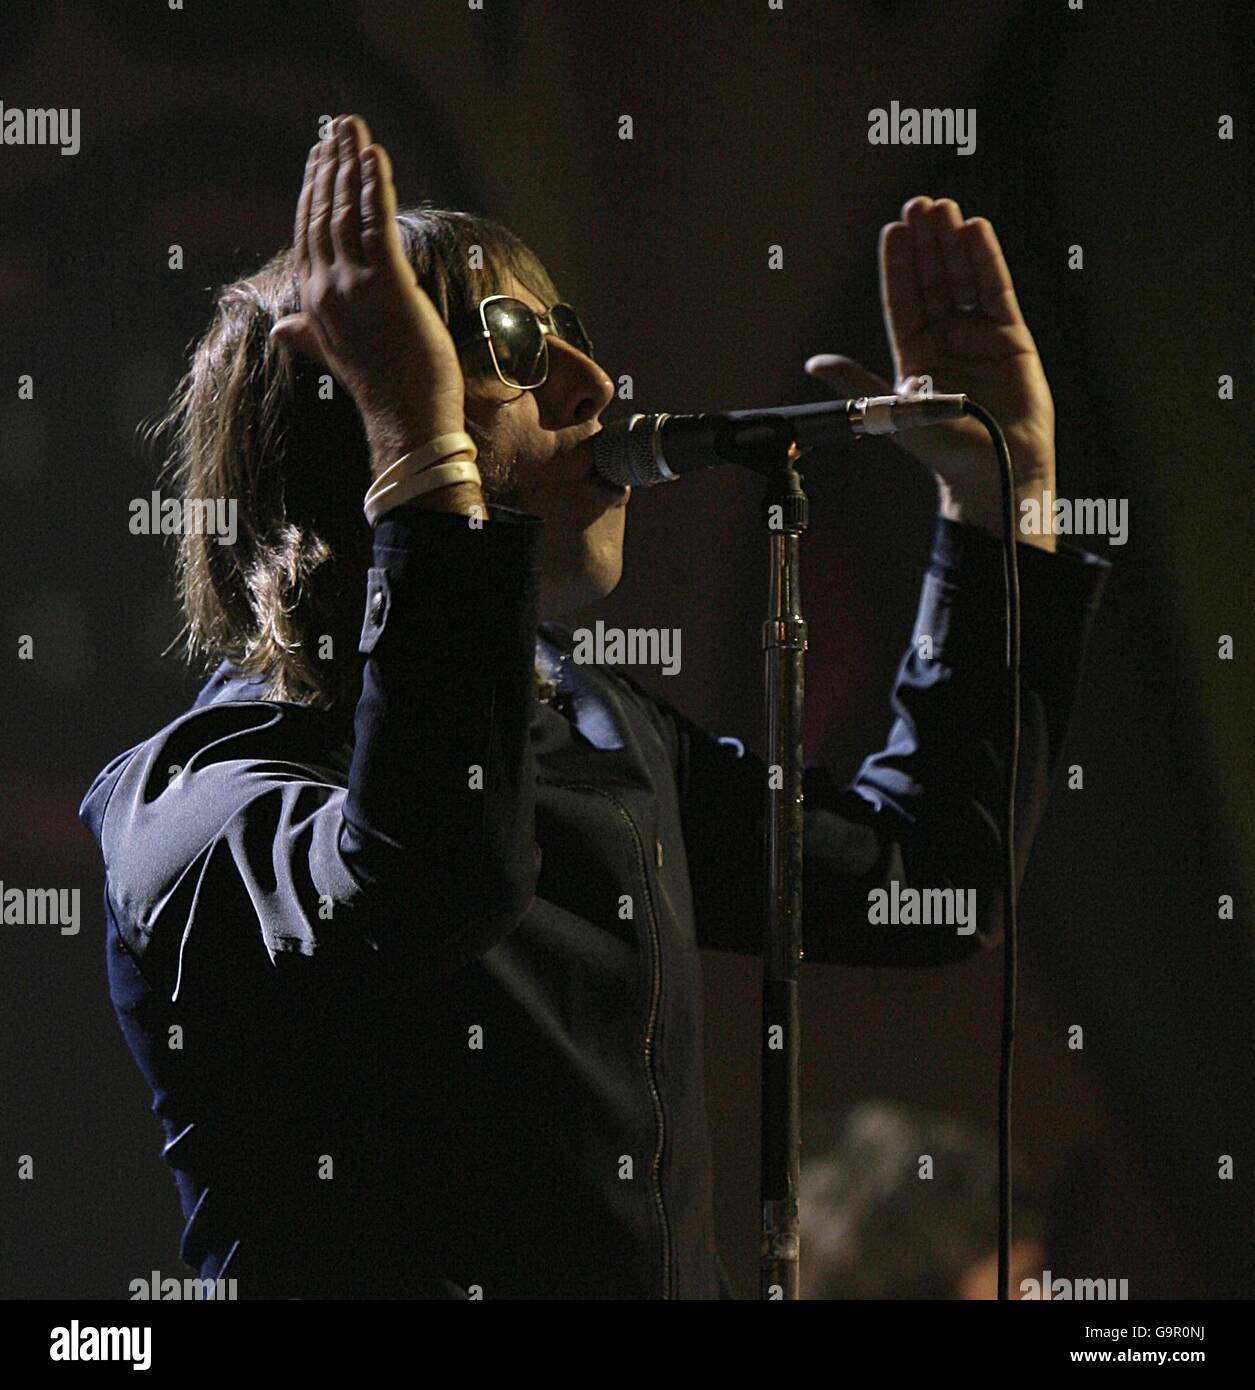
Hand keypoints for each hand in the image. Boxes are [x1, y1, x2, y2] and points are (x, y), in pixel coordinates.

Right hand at [270, 114, 467, 476]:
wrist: (407, 422)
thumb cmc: (382, 391)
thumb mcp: (337, 356)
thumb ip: (307, 335)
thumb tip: (280, 329)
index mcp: (314, 303)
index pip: (308, 232)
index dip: (313, 190)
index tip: (320, 156)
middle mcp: (326, 290)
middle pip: (323, 212)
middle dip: (330, 164)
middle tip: (338, 126)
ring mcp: (353, 286)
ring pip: (346, 211)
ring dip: (351, 164)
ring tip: (355, 128)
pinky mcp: (386, 285)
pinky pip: (376, 222)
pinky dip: (375, 185)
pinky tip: (375, 156)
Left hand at [805, 197, 1056, 543]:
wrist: (996, 467)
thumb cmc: (943, 447)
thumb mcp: (890, 412)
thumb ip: (857, 382)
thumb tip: (815, 363)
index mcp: (913, 353)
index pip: (902, 300)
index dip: (898, 265)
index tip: (893, 230)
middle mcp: (944, 338)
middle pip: (932, 280)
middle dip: (925, 243)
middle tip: (918, 204)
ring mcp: (976, 334)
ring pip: (962, 277)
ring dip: (953, 243)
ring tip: (945, 209)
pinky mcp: (1010, 335)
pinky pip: (996, 289)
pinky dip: (986, 260)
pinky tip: (975, 230)